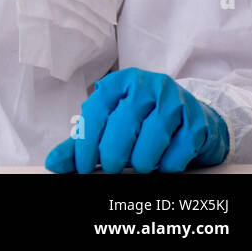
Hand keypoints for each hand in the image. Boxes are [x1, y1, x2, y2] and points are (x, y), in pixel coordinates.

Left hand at [45, 67, 229, 172]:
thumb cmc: (142, 121)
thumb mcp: (109, 125)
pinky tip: (163, 162)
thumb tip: (54, 163)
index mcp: (119, 82)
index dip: (87, 142)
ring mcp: (175, 101)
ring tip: (140, 164)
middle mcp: (147, 86)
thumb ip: (82, 141)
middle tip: (112, 168)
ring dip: (143, 161)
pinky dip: (167, 165)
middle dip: (114, 154)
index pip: (97, 110)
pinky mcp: (197, 121)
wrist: (191, 116)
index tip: (84, 166)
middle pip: (124, 125)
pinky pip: (179, 151)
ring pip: (152, 138)